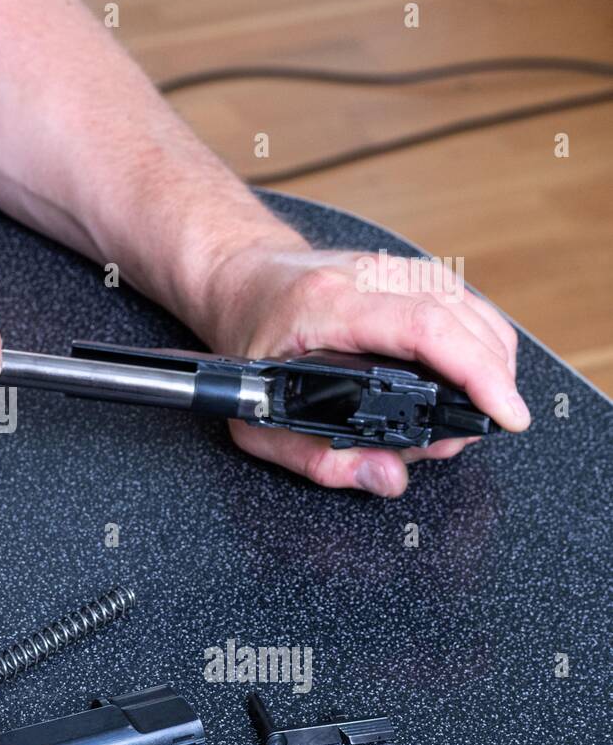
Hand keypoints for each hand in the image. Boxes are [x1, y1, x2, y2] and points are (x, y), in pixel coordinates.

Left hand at [194, 242, 527, 495]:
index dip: (476, 371)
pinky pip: (462, 300)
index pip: (423, 328)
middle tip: (466, 431)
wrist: (241, 279)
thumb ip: (317, 460)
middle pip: (460, 319)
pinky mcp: (405, 270)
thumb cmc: (245, 342)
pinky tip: (472, 373)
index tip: (504, 413)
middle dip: (486, 383)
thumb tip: (387, 477)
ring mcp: (390, 267)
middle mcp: (365, 275)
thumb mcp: (257, 419)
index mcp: (327, 306)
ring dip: (489, 362)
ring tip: (470, 410)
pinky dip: (479, 340)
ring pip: (471, 307)